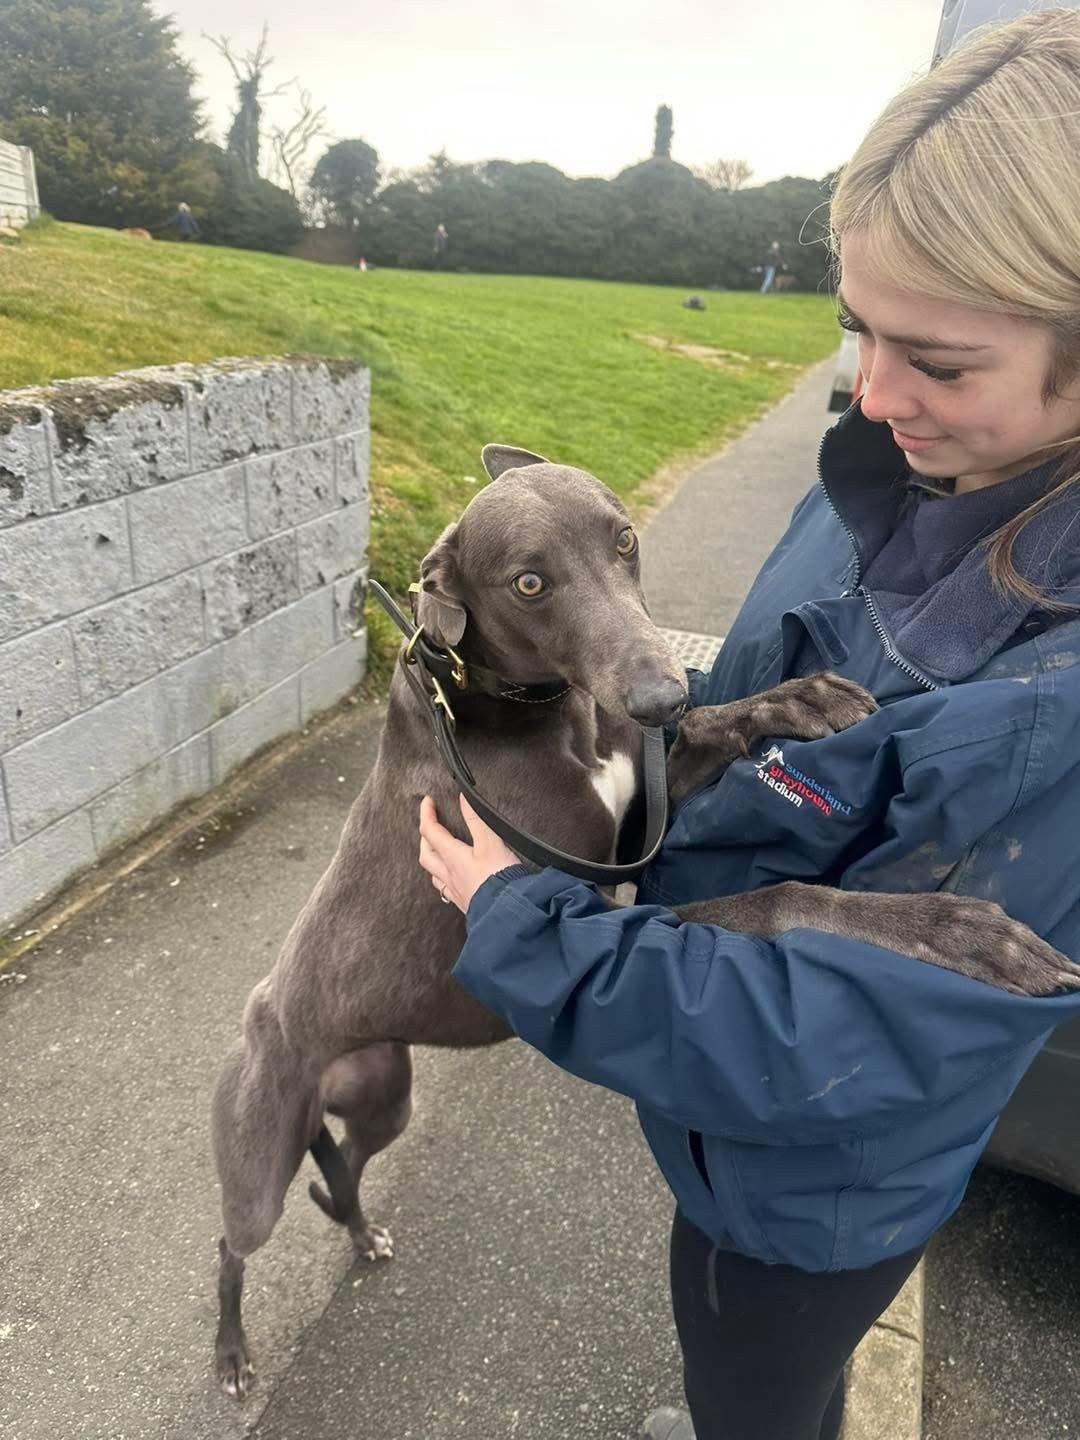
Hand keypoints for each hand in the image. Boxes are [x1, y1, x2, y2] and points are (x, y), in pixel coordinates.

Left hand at [418, 793, 520, 912]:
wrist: (508, 912)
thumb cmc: (500, 877)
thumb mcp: (490, 842)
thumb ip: (476, 819)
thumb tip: (464, 799)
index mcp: (452, 857)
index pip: (431, 832)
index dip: (426, 814)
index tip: (427, 801)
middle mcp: (449, 875)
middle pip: (426, 855)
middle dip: (424, 838)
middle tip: (429, 826)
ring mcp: (456, 891)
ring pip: (434, 875)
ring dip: (432, 861)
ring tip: (437, 853)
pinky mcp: (465, 903)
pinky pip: (446, 891)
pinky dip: (445, 880)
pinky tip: (453, 880)